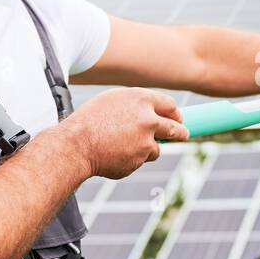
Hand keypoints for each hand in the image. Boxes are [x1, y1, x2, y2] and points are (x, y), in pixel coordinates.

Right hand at [66, 87, 188, 179]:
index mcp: (141, 99)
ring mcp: (146, 141)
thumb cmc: (90, 121)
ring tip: (122, 146)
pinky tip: (115, 154)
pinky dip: (133, 159)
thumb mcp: (113, 101)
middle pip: (176, 127)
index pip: (170, 105)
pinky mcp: (140, 158)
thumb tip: (156, 113)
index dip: (175, 113)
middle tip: (183, 135)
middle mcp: (148, 119)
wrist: (76, 144)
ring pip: (156, 147)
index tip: (178, 119)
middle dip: (181, 133)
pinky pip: (142, 160)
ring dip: (147, 148)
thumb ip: (136, 105)